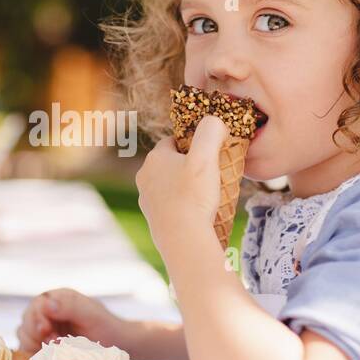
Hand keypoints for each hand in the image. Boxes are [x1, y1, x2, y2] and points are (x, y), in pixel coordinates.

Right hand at [16, 288, 127, 356]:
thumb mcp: (91, 314)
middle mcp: (47, 312)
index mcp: (57, 298)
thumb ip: (70, 307)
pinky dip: (33, 354)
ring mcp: (43, 329)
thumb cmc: (106, 326)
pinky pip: (27, 349)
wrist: (117, 345)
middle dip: (35, 333)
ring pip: (24, 335)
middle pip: (26, 320)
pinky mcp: (42, 346)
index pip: (36, 305)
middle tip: (54, 343)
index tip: (46, 331)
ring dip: (34, 344)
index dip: (38, 319)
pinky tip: (48, 357)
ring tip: (55, 350)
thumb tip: (47, 305)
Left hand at [135, 114, 227, 256]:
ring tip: (207, 197)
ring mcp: (147, 199)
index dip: (194, 145)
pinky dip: (183, 205)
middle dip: (190, 166)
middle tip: (212, 176)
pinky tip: (197, 213)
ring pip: (170, 184)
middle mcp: (145, 177)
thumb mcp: (206, 157)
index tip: (210, 155)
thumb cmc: (193, 196)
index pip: (174, 141)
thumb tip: (215, 120)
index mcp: (154, 158)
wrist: (182, 239)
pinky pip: (170, 204)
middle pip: (172, 163)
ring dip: (186, 187)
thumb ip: (210, 131)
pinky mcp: (153, 219)